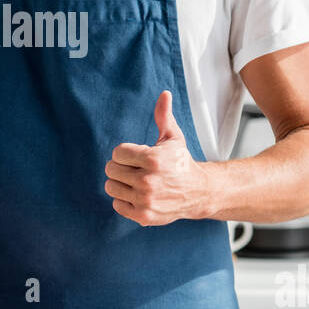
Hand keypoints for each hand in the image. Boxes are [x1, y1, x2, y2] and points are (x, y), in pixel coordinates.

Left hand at [105, 90, 209, 225]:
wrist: (198, 193)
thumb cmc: (181, 163)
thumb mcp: (173, 138)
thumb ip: (164, 116)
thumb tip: (164, 93)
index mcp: (153, 159)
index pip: (117, 153)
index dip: (124, 153)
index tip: (135, 156)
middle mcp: (148, 181)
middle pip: (110, 169)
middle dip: (120, 167)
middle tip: (133, 168)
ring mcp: (145, 200)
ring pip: (111, 187)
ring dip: (120, 183)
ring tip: (134, 181)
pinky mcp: (143, 215)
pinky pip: (117, 204)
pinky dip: (124, 199)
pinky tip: (137, 194)